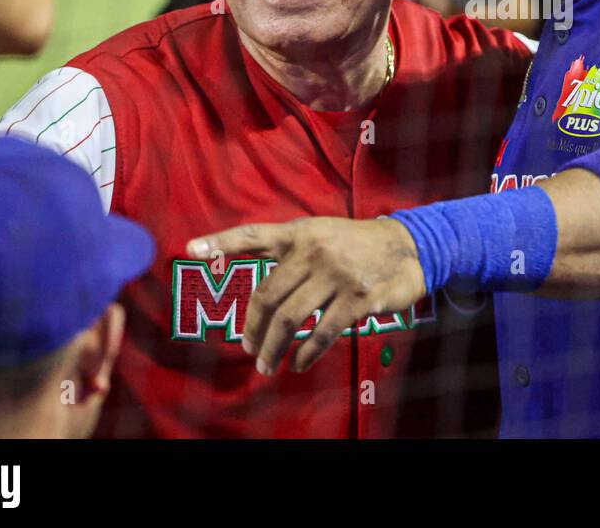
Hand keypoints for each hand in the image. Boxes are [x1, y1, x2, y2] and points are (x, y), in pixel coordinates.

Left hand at [187, 217, 426, 373]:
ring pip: (291, 318)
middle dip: (253, 328)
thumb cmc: (356, 245)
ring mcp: (336, 273)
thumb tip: (257, 290)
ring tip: (267, 365)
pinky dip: (306, 353)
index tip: (190, 250)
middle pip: (268, 295)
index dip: (221, 241)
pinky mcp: (358, 297)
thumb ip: (289, 253)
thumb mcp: (321, 234)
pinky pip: (323, 332)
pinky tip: (299, 362)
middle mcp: (314, 250)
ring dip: (274, 348)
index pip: (254, 235)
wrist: (409, 246)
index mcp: (301, 234)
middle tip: (249, 349)